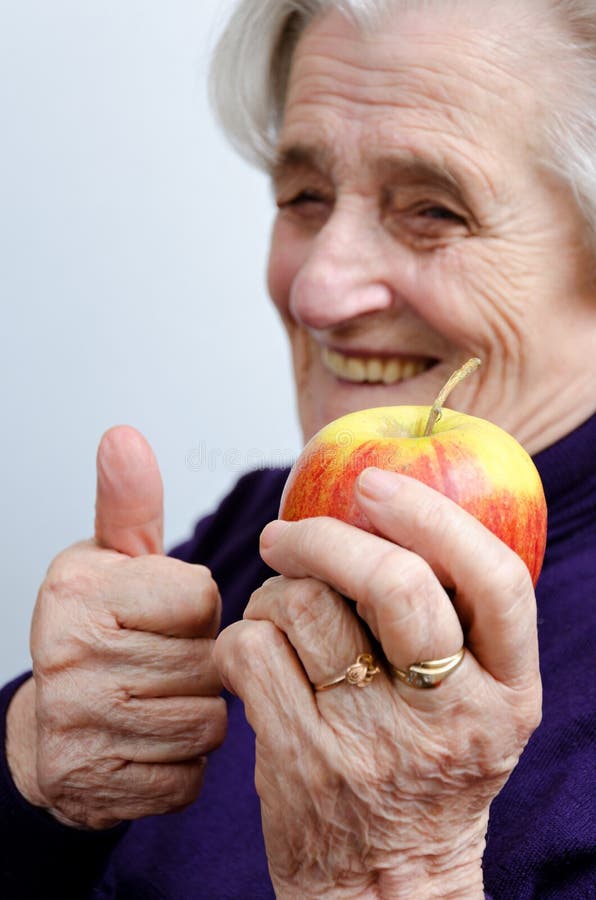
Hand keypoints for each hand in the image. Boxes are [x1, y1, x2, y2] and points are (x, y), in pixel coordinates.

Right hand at [6, 426, 225, 828]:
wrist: (50, 727)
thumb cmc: (99, 630)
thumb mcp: (111, 558)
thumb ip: (129, 503)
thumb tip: (123, 435)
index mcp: (78, 592)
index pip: (201, 597)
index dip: (198, 609)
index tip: (167, 613)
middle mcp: (68, 655)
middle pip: (209, 661)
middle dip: (201, 664)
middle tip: (163, 662)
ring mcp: (76, 725)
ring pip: (207, 722)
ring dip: (197, 714)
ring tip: (159, 699)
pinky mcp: (93, 785)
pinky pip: (189, 776)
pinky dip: (183, 765)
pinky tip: (150, 743)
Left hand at [214, 469, 541, 898]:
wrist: (389, 885)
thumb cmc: (431, 771)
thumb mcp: (479, 705)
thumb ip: (461, 623)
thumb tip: (391, 509)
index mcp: (508, 690)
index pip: (495, 580)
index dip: (433, 517)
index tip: (374, 484)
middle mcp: (450, 715)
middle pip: (394, 584)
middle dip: (325, 537)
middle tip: (283, 533)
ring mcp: (374, 741)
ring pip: (306, 607)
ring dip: (274, 591)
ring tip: (276, 613)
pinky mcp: (302, 760)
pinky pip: (252, 652)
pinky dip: (240, 636)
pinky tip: (252, 658)